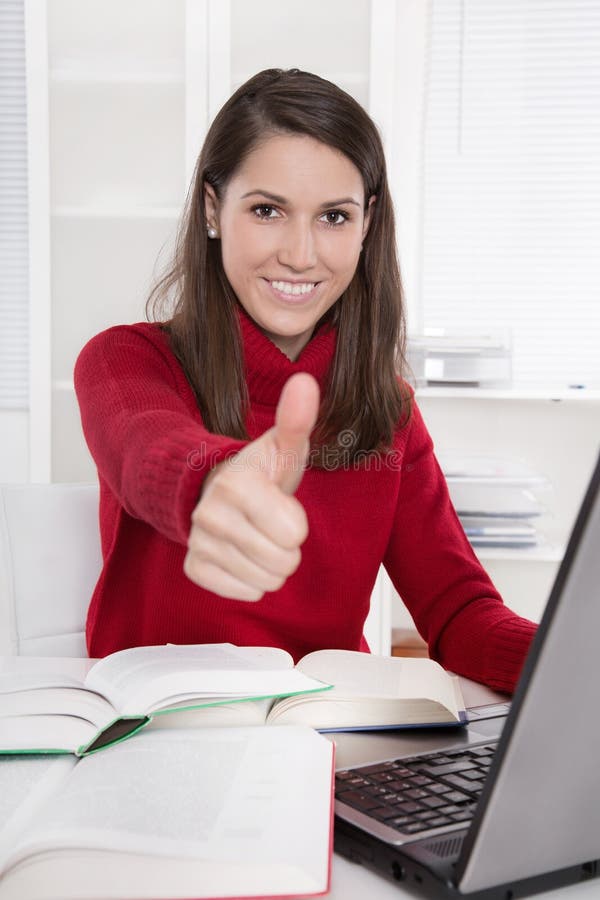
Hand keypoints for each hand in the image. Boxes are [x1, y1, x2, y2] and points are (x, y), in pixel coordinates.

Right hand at [184, 372, 319, 599]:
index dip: (296, 523)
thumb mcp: (282, 447)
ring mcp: (199, 542)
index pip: (293, 534)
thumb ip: (297, 420)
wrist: (215, 489)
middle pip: (283, 563)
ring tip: (259, 537)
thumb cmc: (260, 473)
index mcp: (236, 484)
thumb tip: (305, 381)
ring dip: (271, 565)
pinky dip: (250, 580)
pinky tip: (242, 554)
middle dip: (287, 548)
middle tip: (272, 525)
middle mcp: (211, 514)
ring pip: (265, 581)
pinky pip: (243, 592)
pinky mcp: (194, 567)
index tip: (281, 505)